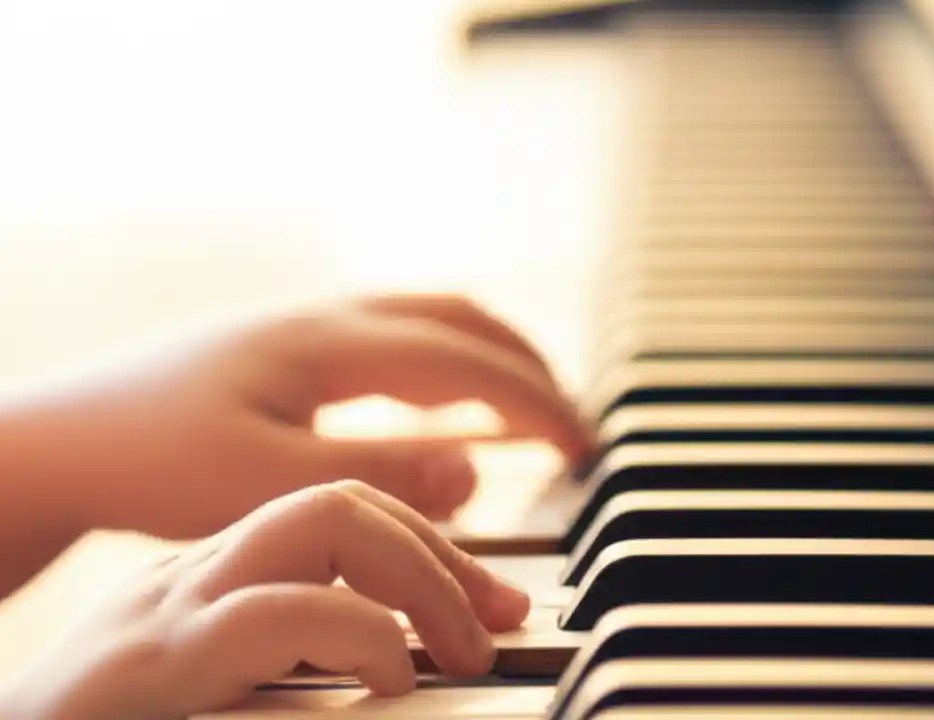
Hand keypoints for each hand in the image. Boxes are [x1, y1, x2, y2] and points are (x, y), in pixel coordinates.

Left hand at [0, 294, 592, 538]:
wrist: (68, 439)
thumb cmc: (154, 461)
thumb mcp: (269, 482)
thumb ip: (380, 475)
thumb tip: (476, 463)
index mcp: (335, 342)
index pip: (469, 362)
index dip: (539, 404)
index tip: (586, 450)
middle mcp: (332, 319)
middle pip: (464, 321)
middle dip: (531, 369)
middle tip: (573, 428)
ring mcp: (313, 328)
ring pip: (434, 322)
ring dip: (493, 361)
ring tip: (530, 414)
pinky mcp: (295, 350)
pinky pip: (399, 344)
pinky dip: (447, 372)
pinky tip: (442, 415)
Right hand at [1, 481, 530, 719]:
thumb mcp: (223, 694)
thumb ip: (301, 667)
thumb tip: (408, 681)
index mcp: (218, 579)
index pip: (343, 518)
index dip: (434, 553)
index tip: (498, 609)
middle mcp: (198, 575)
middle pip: (344, 501)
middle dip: (441, 554)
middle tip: (500, 626)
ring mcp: (171, 608)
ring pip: (320, 521)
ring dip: (420, 578)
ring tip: (462, 653)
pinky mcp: (153, 662)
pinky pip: (275, 612)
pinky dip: (359, 635)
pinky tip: (393, 681)